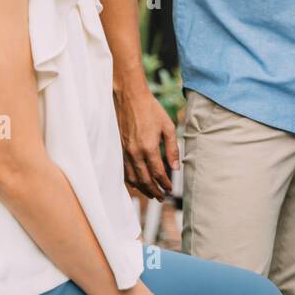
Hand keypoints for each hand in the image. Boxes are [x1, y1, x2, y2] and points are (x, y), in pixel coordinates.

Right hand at [113, 83, 178, 199]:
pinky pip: (123, 170)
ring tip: (151, 194)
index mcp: (149, 147)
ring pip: (132, 177)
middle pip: (144, 180)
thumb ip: (172, 149)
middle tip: (162, 198)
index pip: (158, 173)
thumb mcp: (168, 127)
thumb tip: (175, 168)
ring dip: (142, 188)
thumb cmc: (151, 110)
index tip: (170, 190)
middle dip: (154, 191)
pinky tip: (136, 183)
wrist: (130, 97)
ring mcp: (124, 151)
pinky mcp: (118, 148)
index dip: (164, 184)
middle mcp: (134, 152)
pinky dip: (130, 180)